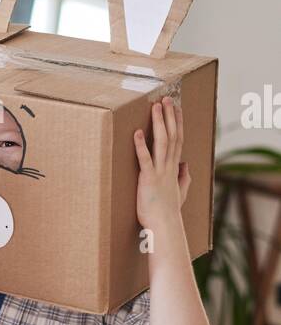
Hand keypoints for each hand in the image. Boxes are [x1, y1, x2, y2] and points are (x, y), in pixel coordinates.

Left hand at [134, 96, 190, 234]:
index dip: (177, 123)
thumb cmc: (168, 212)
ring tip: (156, 107)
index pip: (178, 140)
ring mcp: (159, 171)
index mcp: (174, 169)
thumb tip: (186, 167)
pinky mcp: (148, 179)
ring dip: (159, 123)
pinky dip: (141, 145)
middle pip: (172, 136)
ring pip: (162, 142)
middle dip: (169, 116)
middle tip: (167, 98)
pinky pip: (145, 159)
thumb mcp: (179, 193)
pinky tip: (137, 132)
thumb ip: (183, 179)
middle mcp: (169, 166)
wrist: (164, 226)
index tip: (177, 108)